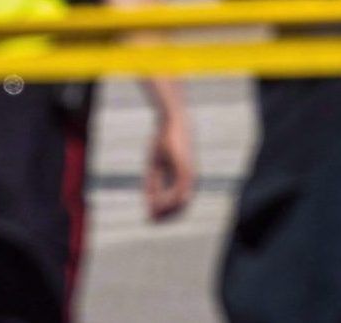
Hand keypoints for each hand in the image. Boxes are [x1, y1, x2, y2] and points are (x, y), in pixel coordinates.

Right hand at [144, 106, 195, 220]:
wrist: (171, 120)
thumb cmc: (163, 140)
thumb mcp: (155, 164)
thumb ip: (153, 184)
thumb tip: (149, 204)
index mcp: (186, 178)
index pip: (179, 204)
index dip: (165, 213)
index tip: (150, 217)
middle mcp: (191, 179)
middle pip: (182, 207)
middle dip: (165, 216)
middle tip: (150, 220)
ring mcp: (190, 175)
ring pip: (180, 203)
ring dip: (164, 210)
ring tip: (150, 211)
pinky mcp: (186, 170)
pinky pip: (178, 192)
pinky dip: (166, 200)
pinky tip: (155, 202)